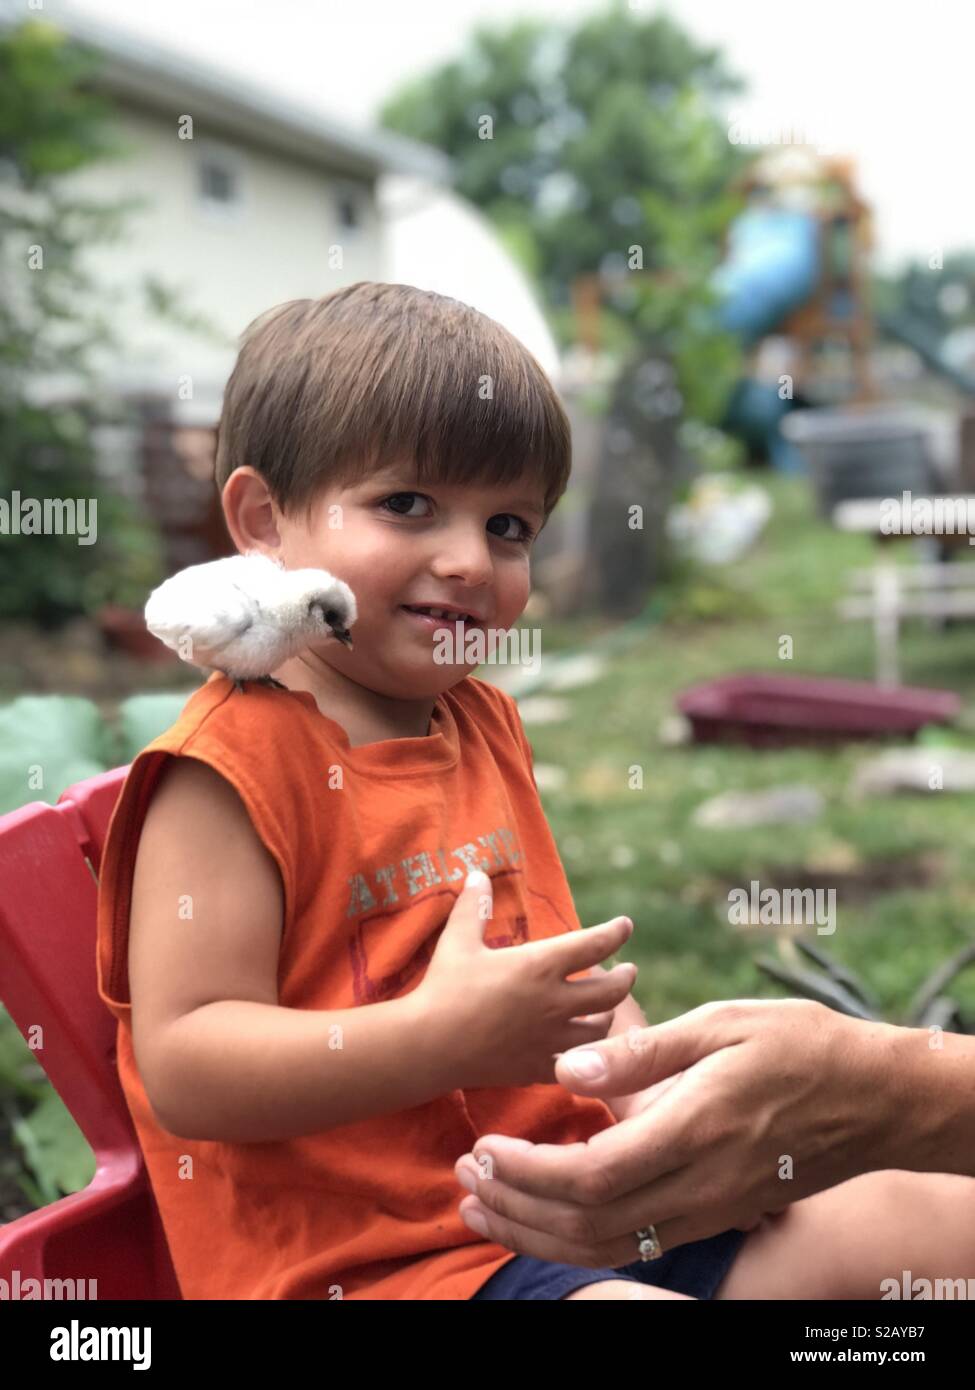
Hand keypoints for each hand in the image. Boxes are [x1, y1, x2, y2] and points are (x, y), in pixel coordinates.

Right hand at [417, 871, 637, 1088]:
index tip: (625, 926)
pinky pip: (576, 1062)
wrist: (429, 1046)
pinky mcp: (539, 1067)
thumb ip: (473, 907)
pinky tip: (581, 1050)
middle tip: (629, 970)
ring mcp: (550, 1039)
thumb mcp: (458, 940)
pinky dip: (585, 1055)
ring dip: (607, 1016)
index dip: (616, 932)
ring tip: (605, 1009)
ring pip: (600, 1029)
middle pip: (611, 991)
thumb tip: (477, 874)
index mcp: (540, 965)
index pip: (594, 944)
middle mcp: (555, 1002)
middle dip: (626, 978)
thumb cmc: (445, 988)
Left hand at [454, 999, 898, 1262]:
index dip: (529, 1172)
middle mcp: (700, 1184)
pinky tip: (544, 1217)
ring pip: (608, 1247)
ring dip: (537, 1232)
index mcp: (696, 1129)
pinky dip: (578, 1239)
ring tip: (483, 1207)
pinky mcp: (715, 1215)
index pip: (594, 1175)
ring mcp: (709, 1209)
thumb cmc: (797, 1045)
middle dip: (516, 1208)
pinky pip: (636, 1244)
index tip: (484, 1149)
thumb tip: (567, 1069)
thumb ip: (642, 1051)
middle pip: (589, 1224)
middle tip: (465, 1178)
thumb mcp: (721, 1024)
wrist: (874, 1098)